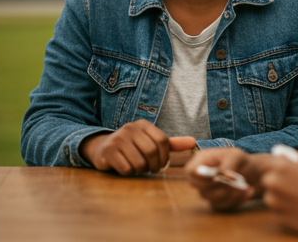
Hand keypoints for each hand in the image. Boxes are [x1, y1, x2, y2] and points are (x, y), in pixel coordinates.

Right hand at [79, 124, 194, 174]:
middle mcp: (130, 128)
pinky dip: (129, 172)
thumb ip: (171, 143)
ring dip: (140, 170)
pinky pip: (127, 169)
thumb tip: (193, 142)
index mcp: (143, 124)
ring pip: (139, 162)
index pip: (163, 141)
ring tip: (136, 166)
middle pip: (151, 152)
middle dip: (153, 166)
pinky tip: (125, 167)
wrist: (103, 147)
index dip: (164, 157)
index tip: (160, 163)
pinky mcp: (108, 151)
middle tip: (149, 168)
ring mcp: (118, 138)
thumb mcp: (151, 141)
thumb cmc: (132, 147)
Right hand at [187, 146, 264, 211]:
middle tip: (235, 184)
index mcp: (202, 160)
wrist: (251, 171)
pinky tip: (247, 192)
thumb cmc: (240, 160)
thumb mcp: (236, 156)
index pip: (190, 170)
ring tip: (245, 187)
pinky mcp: (217, 201)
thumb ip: (228, 165)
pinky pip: (223, 206)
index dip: (199, 177)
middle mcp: (202, 176)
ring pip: (212, 199)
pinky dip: (237, 201)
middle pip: (199, 188)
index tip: (216, 179)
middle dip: (218, 188)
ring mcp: (208, 190)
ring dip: (231, 195)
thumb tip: (222, 177)